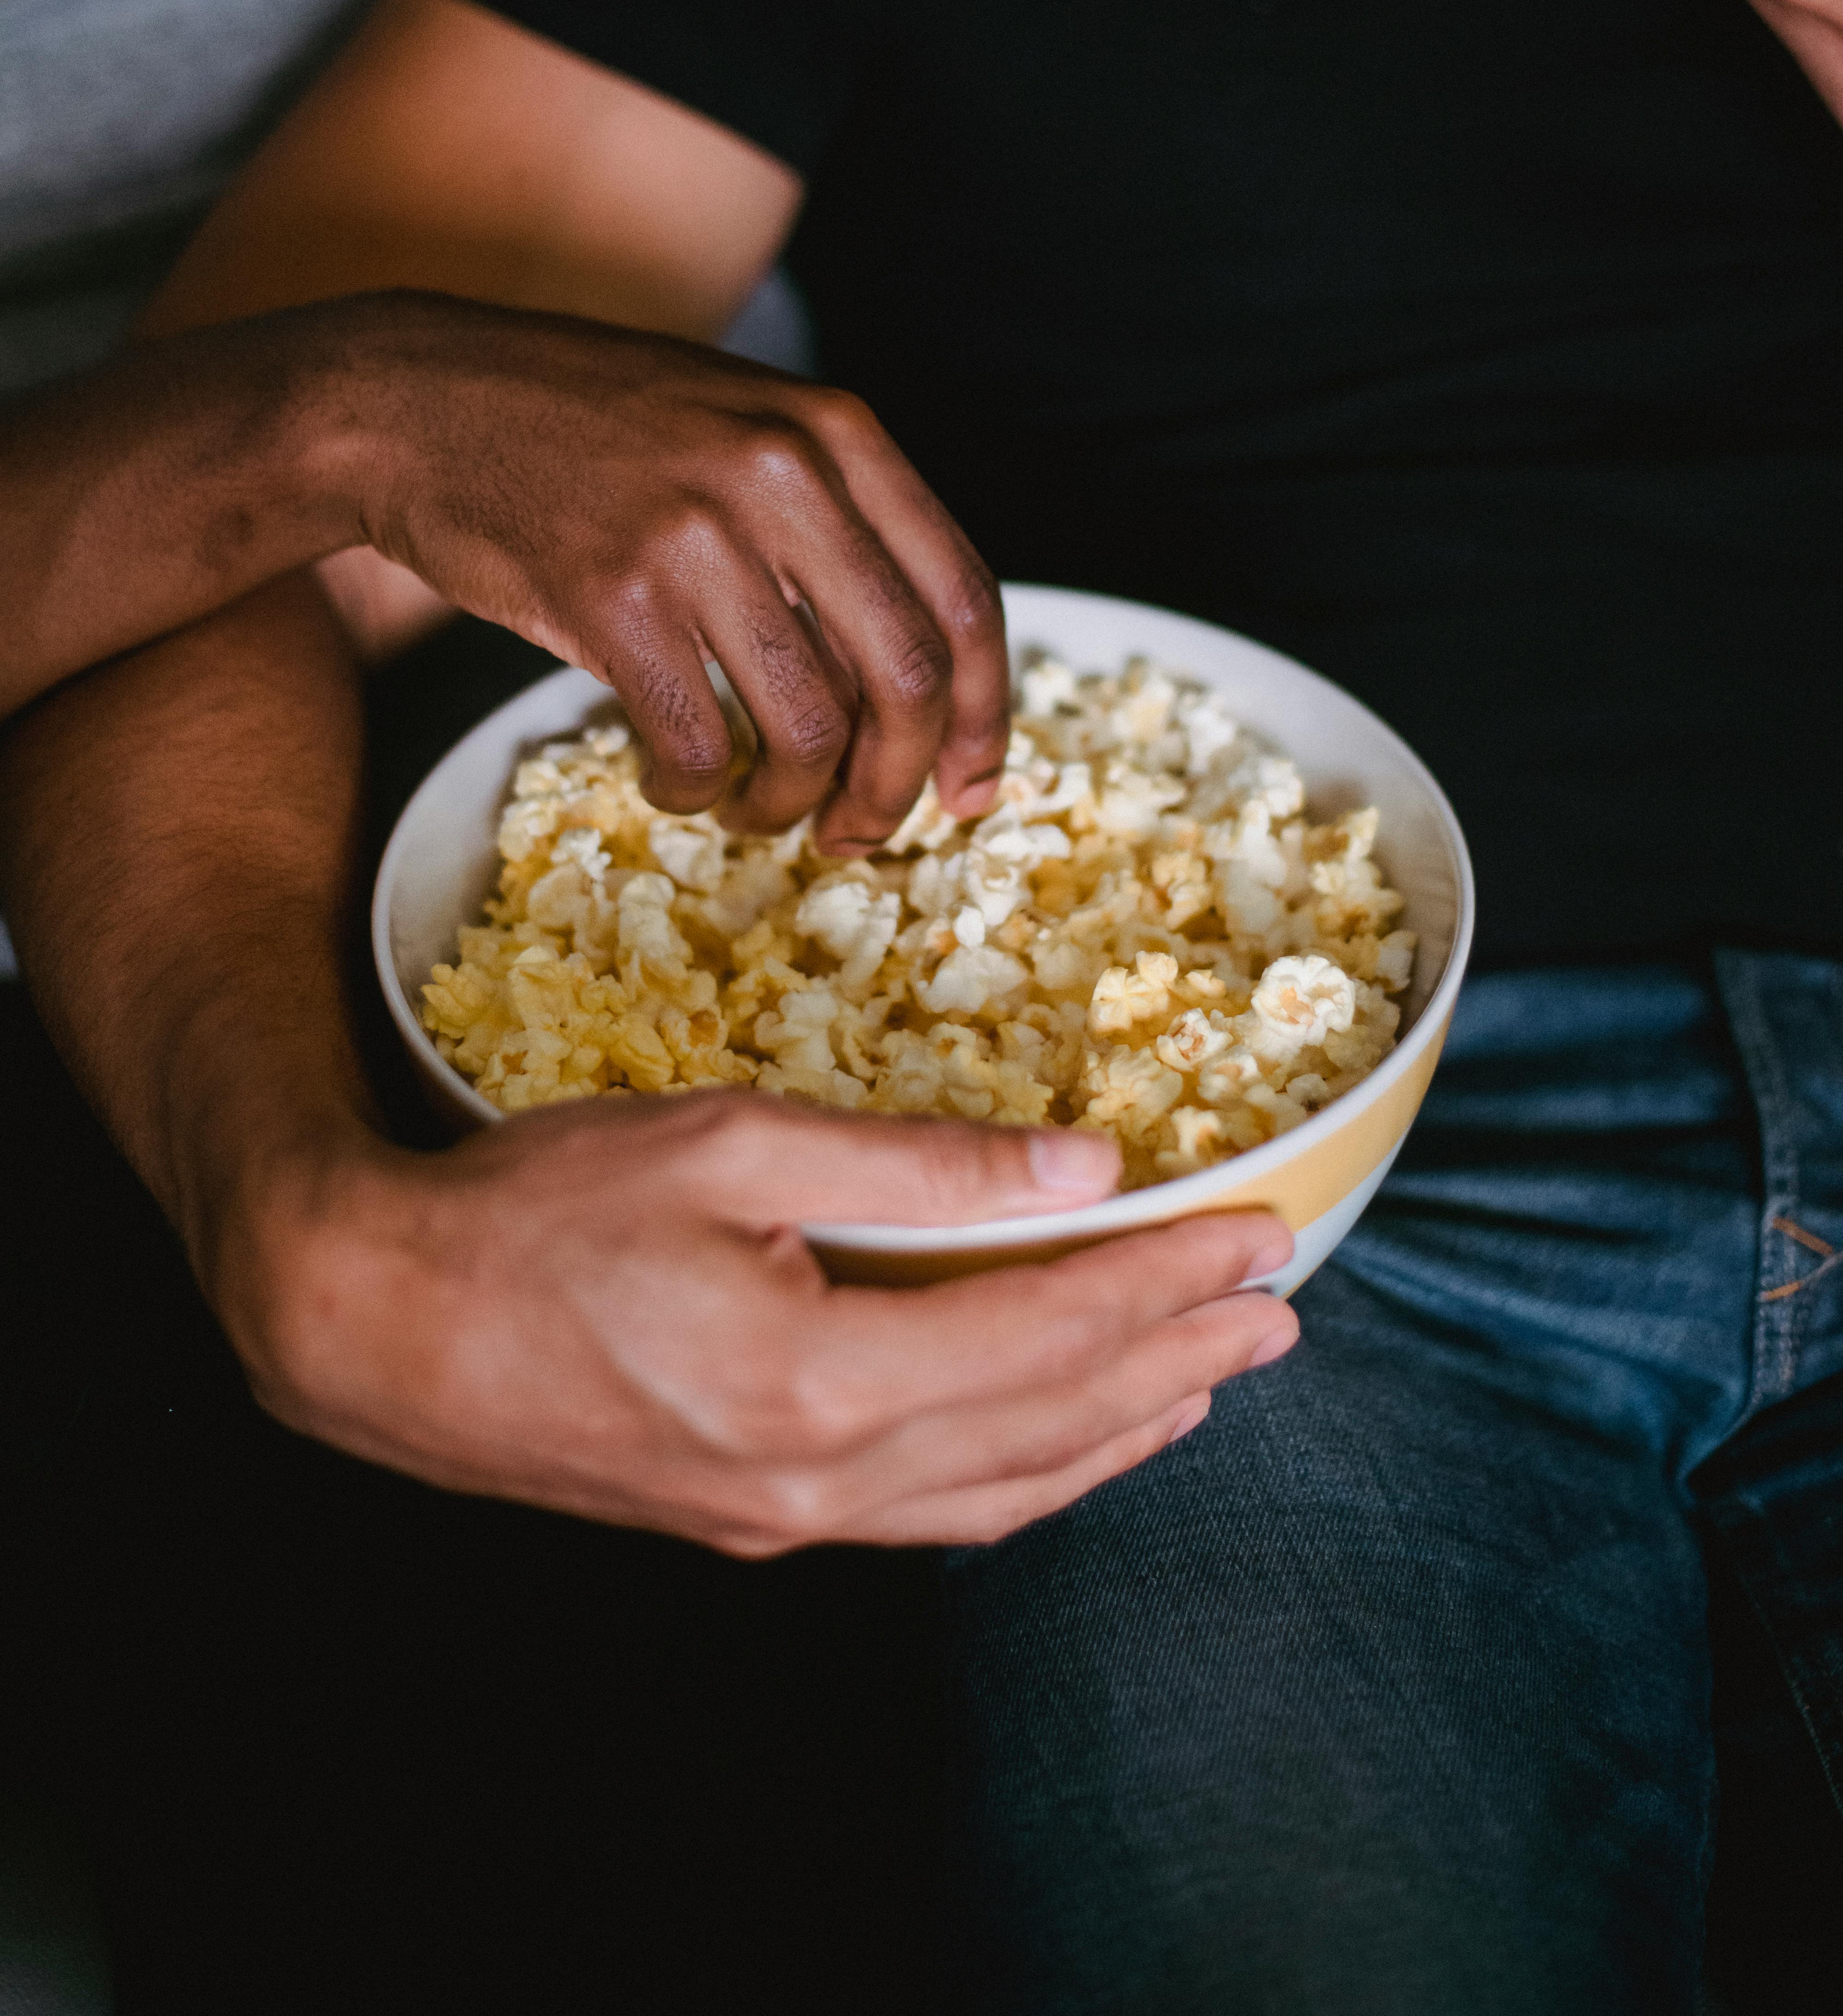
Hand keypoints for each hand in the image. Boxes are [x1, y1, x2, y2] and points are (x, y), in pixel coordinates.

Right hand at [225, 1093, 1296, 1554]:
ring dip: (1120, 1432)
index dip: (1166, 1283)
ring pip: (1003, 1492)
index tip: (1260, 1238)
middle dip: (1179, 1363)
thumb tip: (1075, 1169)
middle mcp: (818, 1479)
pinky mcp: (748, 1522)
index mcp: (820, 1380)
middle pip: (1052, 1427)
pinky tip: (1064, 1444)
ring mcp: (783, 1518)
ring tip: (1207, 1380)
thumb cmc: (535, 1215)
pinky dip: (1026, 1478)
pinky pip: (931, 1516)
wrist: (378, 1327)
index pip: (1048, 1333)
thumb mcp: (727, 1145)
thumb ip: (914, 1166)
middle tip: (1279, 1312)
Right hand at [342, 293, 1007, 851]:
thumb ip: (837, 521)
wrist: (422, 401)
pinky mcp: (609, 598)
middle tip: (865, 831)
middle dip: (897, 783)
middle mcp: (783, 475)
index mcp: (836, 432)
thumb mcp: (745, 427)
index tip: (973, 787)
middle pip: (904, 678)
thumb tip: (914, 679)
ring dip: (793, 803)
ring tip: (759, 810)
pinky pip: (695, 744)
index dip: (986, 714)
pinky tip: (676, 782)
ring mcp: (695, 536)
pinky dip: (695, 791)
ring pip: (807, 728)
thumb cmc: (590, 429)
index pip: (964, 597)